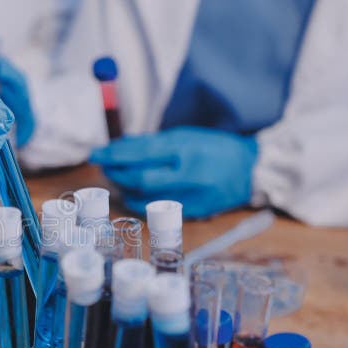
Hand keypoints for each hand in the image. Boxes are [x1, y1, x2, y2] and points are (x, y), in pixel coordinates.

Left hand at [90, 126, 257, 217]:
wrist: (252, 171)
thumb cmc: (215, 148)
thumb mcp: (186, 137)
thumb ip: (155, 143)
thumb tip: (120, 147)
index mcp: (185, 149)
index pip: (140, 152)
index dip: (114, 154)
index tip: (95, 154)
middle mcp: (188, 173)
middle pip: (139, 177)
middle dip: (116, 172)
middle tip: (103, 166)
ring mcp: (192, 195)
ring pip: (146, 196)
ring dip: (125, 188)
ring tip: (115, 179)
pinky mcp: (195, 211)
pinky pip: (159, 210)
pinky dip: (141, 202)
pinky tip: (132, 195)